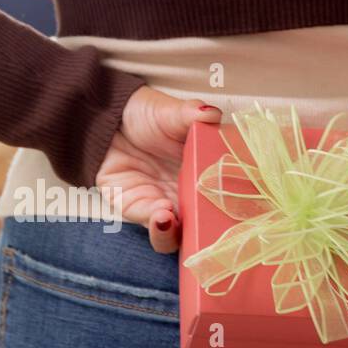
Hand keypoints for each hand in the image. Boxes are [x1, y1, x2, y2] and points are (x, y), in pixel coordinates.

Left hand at [96, 86, 221, 253]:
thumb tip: (210, 114)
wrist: (109, 117)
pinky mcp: (135, 208)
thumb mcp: (172, 112)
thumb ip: (192, 114)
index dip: (231, 208)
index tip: (238, 204)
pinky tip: (163, 213)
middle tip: (210, 222)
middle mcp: (184, 195)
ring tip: (176, 217)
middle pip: (203, 225)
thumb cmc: (145, 115)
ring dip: (178, 232)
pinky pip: (150, 225)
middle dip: (208, 231)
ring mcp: (161, 205)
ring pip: (176, 236)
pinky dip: (158, 225)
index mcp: (201, 175)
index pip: (223, 200)